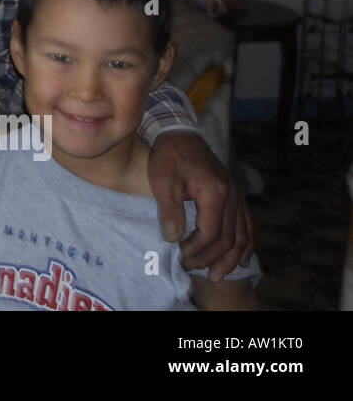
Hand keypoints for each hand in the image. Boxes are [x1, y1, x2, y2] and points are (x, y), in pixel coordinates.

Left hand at [148, 131, 254, 281]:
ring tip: (217, 276)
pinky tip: (241, 260)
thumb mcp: (163, 180)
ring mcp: (237, 196)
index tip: (180, 255)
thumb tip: (173, 239)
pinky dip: (247, 245)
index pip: (212, 233)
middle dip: (211, 258)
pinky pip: (247, 225)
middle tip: (191, 267)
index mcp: (216, 192)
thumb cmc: (169, 156)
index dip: (197, 249)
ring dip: (231, 259)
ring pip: (243, 236)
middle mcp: (233, 196)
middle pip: (229, 239)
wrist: (180, 134)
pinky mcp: (236, 196)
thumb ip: (170, 210)